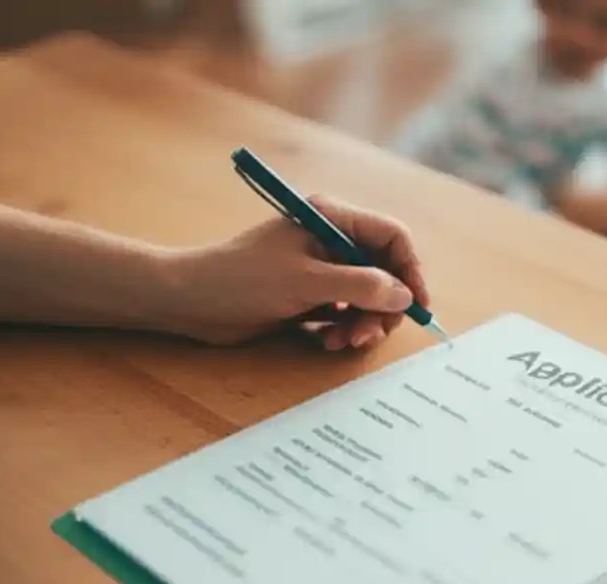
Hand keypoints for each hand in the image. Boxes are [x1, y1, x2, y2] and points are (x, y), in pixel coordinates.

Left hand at [148, 196, 429, 348]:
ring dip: (362, 323)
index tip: (416, 306)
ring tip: (343, 342)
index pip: (391, 237)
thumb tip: (404, 296)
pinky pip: (343, 313)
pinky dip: (342, 329)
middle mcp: (330, 240)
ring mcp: (319, 269)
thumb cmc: (242, 280)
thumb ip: (361, 287)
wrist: (190, 301)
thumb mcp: (307, 283)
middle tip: (369, 335)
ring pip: (365, 297)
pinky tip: (327, 342)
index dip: (410, 271)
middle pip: (383, 271)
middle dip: (382, 306)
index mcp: (331, 219)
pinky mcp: (307, 295)